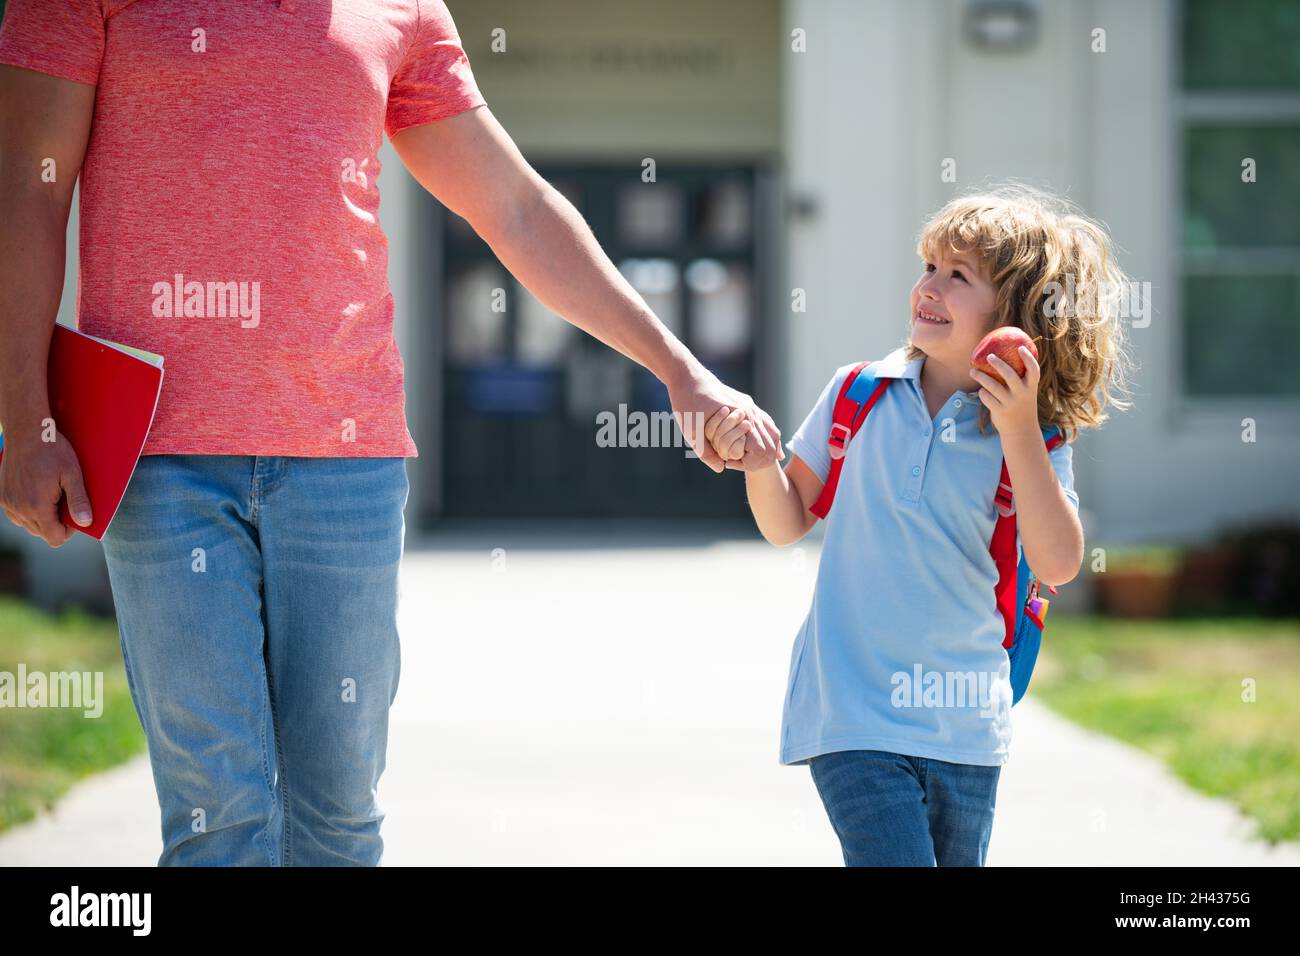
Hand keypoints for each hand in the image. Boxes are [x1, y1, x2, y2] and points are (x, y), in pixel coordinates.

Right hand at [0, 428, 93, 547]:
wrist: (27, 432)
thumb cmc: (53, 450)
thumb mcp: (72, 474)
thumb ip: (79, 501)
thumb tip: (86, 522)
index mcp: (37, 507)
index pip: (54, 538)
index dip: (69, 531)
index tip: (76, 515)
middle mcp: (18, 509)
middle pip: (42, 533)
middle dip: (56, 523)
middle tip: (65, 501)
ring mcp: (7, 503)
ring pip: (28, 525)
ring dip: (42, 518)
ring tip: (52, 496)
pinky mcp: (2, 495)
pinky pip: (16, 514)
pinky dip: (28, 510)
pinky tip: (38, 493)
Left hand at [667, 362, 782, 472]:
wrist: (687, 376)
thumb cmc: (687, 402)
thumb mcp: (691, 431)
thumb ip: (705, 452)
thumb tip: (721, 468)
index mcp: (739, 416)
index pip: (759, 446)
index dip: (752, 460)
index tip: (737, 465)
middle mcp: (748, 410)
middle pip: (770, 438)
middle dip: (768, 455)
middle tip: (761, 466)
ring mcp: (748, 404)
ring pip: (770, 427)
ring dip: (773, 443)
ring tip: (775, 457)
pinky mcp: (744, 402)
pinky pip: (763, 419)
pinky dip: (769, 432)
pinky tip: (771, 441)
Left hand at [969, 346, 1040, 436]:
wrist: (1022, 431)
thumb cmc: (1022, 406)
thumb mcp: (1026, 393)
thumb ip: (1021, 380)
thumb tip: (1006, 359)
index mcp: (1031, 388)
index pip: (1033, 370)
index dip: (1028, 358)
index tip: (1020, 347)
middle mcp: (1022, 394)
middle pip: (1010, 375)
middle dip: (998, 364)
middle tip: (989, 356)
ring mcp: (1010, 403)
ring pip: (993, 386)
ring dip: (981, 377)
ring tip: (972, 371)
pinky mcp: (1000, 411)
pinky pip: (987, 397)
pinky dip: (982, 393)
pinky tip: (981, 390)